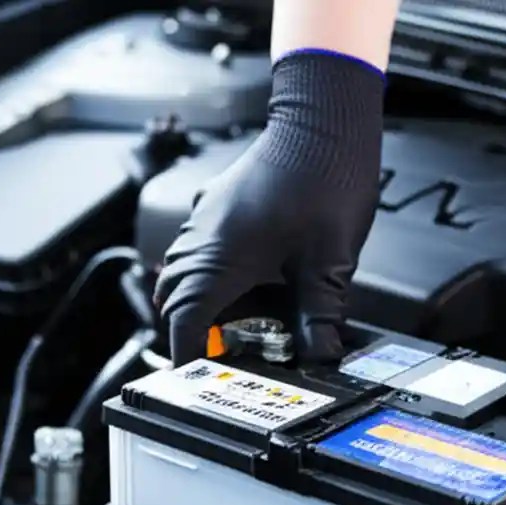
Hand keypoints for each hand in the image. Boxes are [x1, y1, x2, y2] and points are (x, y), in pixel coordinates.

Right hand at [154, 52, 384, 365]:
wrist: (325, 123)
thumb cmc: (324, 178)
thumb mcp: (329, 260)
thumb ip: (321, 313)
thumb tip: (321, 355)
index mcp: (220, 256)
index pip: (183, 320)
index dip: (187, 356)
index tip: (193, 381)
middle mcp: (204, 237)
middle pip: (176, 300)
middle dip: (194, 332)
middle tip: (227, 359)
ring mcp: (210, 219)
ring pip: (189, 275)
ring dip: (209, 303)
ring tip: (250, 328)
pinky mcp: (223, 208)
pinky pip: (205, 251)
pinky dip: (219, 277)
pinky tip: (259, 286)